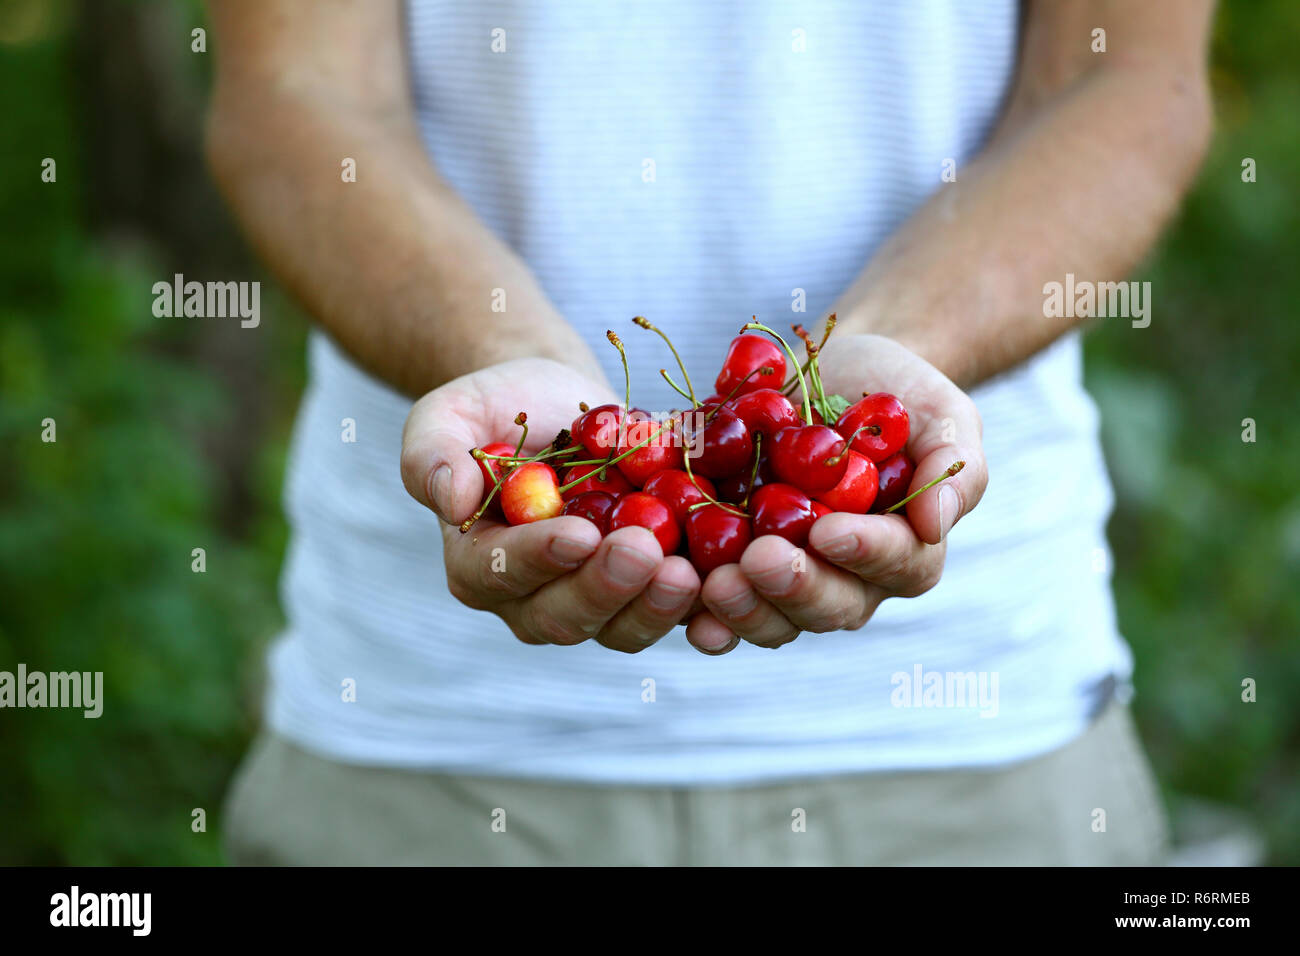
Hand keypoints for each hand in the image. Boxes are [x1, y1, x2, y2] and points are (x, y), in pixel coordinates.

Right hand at [400, 358, 702, 652]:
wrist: (562, 406)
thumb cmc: (497, 407)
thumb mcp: (448, 414)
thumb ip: (432, 455)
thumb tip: (449, 498)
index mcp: (478, 564)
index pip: (500, 574)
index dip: (541, 559)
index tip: (580, 533)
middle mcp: (534, 599)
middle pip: (565, 616)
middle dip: (609, 588)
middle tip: (648, 551)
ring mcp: (597, 601)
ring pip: (623, 626)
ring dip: (657, 607)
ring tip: (692, 573)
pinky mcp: (649, 590)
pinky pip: (676, 613)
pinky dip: (705, 607)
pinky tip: (731, 585)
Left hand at [684, 334, 987, 652]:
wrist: (825, 374)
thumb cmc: (894, 393)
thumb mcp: (940, 414)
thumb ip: (953, 466)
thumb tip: (936, 523)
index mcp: (905, 550)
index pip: (898, 565)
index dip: (866, 554)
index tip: (830, 530)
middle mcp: (848, 579)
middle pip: (831, 607)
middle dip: (795, 588)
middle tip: (762, 560)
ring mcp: (787, 580)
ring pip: (773, 619)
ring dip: (744, 609)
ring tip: (716, 582)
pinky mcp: (733, 567)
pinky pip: (716, 605)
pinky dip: (695, 608)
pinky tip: (677, 595)